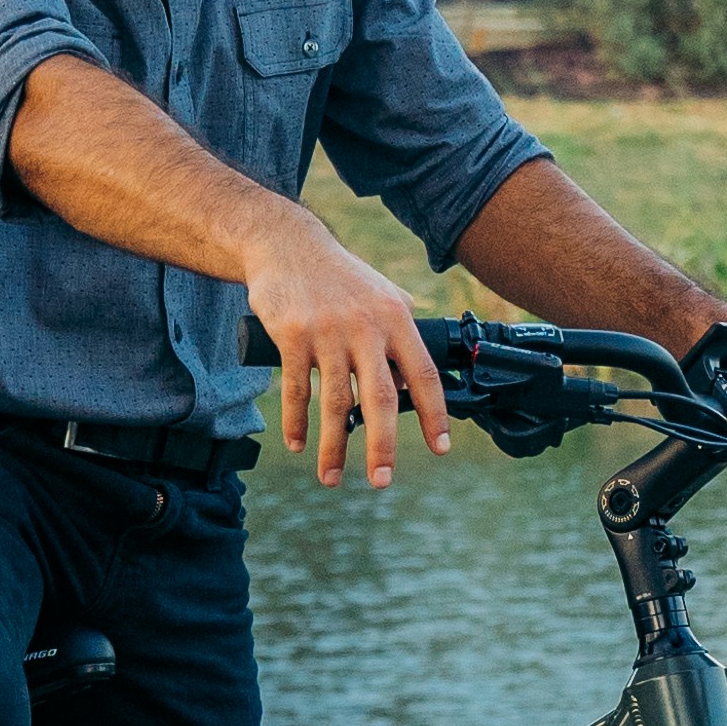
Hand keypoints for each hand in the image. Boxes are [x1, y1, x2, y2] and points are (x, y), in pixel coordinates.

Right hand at [245, 211, 453, 487]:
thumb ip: (403, 328)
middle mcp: (366, 327)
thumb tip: (417, 374)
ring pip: (335, 403)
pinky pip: (296, 390)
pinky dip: (297, 423)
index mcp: (396, 319)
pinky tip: (299, 445)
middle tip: (382, 481)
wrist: (286, 244)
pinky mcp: (291, 336)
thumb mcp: (381, 292)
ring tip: (332, 477)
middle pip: (380, 398)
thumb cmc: (338, 276)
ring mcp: (327, 332)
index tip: (440, 448)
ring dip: (333, 447)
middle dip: (382, 447)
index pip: (423, 375)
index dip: (434, 415)